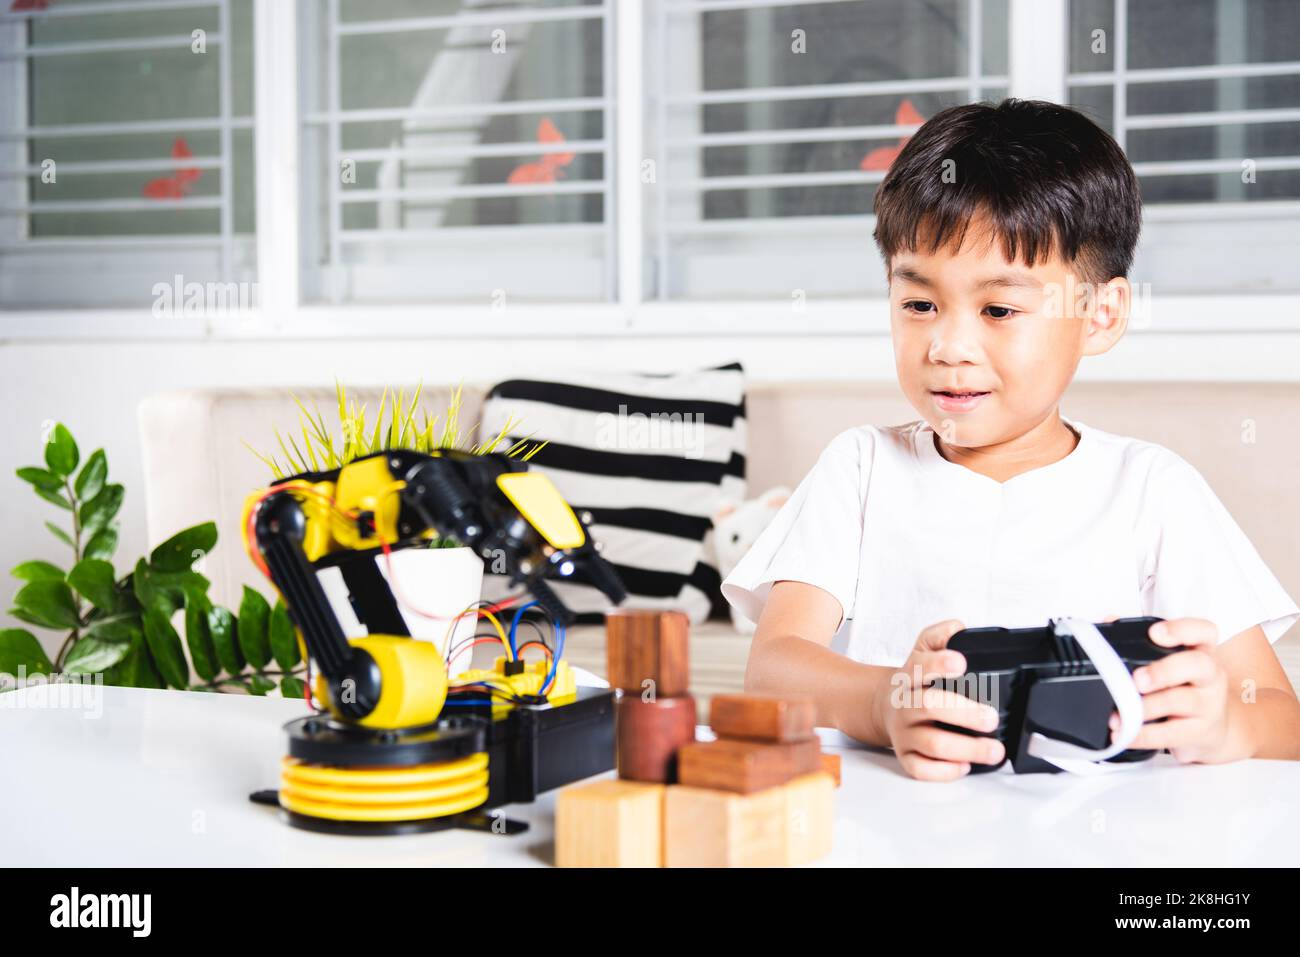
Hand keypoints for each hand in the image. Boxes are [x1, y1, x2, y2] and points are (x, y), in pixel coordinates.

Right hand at [876, 619, 1004, 780]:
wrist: (883, 706)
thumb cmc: (913, 682)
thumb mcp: (922, 650)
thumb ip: (940, 635)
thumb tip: (960, 628)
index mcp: (909, 676)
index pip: (919, 666)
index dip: (938, 664)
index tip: (961, 662)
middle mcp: (904, 704)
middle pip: (928, 707)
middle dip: (964, 713)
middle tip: (992, 718)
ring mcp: (903, 733)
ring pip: (931, 744)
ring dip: (966, 749)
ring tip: (994, 750)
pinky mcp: (905, 757)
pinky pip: (921, 770)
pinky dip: (945, 771)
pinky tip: (965, 765)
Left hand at [1108, 617, 1231, 763]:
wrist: (1213, 730)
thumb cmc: (1184, 689)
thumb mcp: (1169, 663)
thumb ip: (1140, 642)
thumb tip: (1108, 621)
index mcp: (1201, 651)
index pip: (1204, 631)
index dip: (1182, 629)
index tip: (1155, 633)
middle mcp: (1210, 676)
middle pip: (1197, 665)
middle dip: (1164, 671)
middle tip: (1137, 680)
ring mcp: (1209, 705)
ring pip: (1182, 702)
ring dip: (1146, 707)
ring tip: (1118, 713)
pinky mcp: (1201, 733)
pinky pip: (1171, 734)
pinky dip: (1143, 735)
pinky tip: (1123, 733)